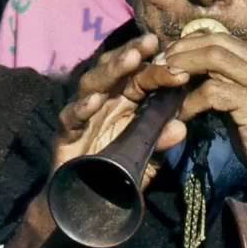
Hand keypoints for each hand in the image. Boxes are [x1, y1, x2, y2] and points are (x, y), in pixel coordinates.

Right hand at [56, 33, 189, 183]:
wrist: (86, 205)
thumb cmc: (118, 176)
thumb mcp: (145, 159)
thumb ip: (160, 143)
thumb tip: (181, 127)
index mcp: (127, 104)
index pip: (143, 78)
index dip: (160, 70)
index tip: (181, 66)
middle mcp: (105, 103)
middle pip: (116, 71)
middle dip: (133, 54)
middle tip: (151, 42)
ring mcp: (83, 117)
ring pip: (92, 84)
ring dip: (111, 70)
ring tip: (130, 59)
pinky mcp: (65, 135)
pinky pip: (70, 118)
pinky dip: (80, 108)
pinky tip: (95, 101)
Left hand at [164, 32, 246, 207]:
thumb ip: (236, 84)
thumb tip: (199, 75)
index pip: (225, 39)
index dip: (194, 44)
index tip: (172, 56)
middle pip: (217, 42)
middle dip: (183, 50)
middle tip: (160, 64)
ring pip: (213, 59)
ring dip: (183, 68)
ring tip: (164, 82)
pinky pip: (213, 91)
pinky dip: (191, 101)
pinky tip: (180, 113)